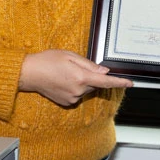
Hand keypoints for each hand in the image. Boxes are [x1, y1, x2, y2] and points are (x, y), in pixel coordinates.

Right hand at [18, 49, 132, 106]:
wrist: (29, 74)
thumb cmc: (48, 61)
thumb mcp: (70, 56)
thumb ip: (89, 65)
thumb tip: (104, 72)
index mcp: (81, 78)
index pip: (106, 82)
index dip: (120, 82)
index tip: (131, 83)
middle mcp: (78, 91)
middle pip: (95, 84)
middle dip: (91, 76)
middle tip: (75, 66)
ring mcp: (72, 99)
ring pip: (86, 89)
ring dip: (82, 82)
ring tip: (65, 73)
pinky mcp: (66, 103)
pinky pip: (78, 94)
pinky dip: (75, 87)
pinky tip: (62, 81)